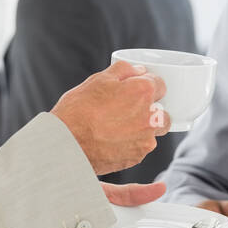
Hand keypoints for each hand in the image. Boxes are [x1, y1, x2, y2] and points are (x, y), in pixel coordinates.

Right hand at [51, 59, 169, 173]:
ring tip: (116, 127)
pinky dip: (131, 143)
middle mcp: (151, 117)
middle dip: (150, 110)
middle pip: (162, 112)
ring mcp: (145, 139)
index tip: (135, 90)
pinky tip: (111, 140)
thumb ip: (124, 70)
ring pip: (153, 132)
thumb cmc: (78, 110)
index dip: (147, 85)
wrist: (65, 144)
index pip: (160, 85)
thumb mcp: (98, 80)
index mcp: (143, 92)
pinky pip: (140, 147)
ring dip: (142, 128)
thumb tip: (138, 71)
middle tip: (126, 110)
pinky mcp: (137, 156)